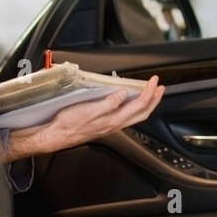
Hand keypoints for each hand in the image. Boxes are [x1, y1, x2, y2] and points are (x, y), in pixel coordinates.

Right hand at [3, 75, 164, 160]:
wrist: (57, 135)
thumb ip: (108, 104)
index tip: (153, 81)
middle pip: (142, 113)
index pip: (139, 105)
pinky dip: (134, 108)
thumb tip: (123, 95)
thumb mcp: (88, 111)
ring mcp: (110, 126)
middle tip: (159, 87)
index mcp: (113, 120)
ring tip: (151, 94)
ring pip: (136, 116)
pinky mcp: (104, 125)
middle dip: (154, 100)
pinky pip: (126, 118)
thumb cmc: (68, 123)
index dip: (149, 92)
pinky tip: (130, 103)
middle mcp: (115, 124)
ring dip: (146, 104)